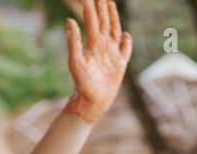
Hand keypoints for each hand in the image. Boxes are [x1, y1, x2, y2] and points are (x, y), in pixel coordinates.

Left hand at [63, 0, 131, 122]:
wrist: (91, 101)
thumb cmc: (82, 83)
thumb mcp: (75, 62)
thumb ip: (73, 41)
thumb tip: (69, 21)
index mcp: (92, 44)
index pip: (92, 21)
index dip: (91, 8)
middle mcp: (102, 46)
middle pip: (103, 22)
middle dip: (102, 8)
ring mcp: (112, 54)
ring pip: (114, 30)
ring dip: (113, 17)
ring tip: (111, 4)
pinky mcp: (120, 64)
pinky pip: (125, 50)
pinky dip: (126, 42)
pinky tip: (126, 35)